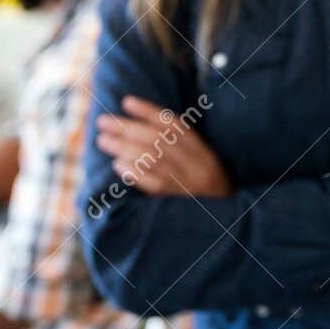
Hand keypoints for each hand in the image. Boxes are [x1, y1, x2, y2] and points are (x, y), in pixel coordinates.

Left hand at [95, 95, 232, 197]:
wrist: (226, 226)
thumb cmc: (206, 192)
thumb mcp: (202, 166)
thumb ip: (181, 150)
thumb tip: (141, 129)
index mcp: (204, 153)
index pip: (175, 126)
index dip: (150, 112)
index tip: (127, 101)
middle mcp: (197, 165)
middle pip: (159, 140)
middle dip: (128, 128)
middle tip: (103, 122)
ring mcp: (188, 184)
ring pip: (153, 159)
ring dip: (124, 147)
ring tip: (103, 141)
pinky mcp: (178, 203)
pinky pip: (154, 184)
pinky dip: (134, 173)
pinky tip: (117, 165)